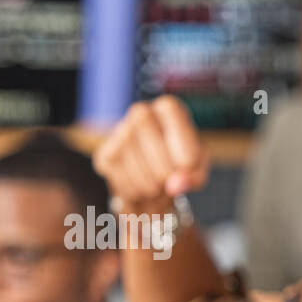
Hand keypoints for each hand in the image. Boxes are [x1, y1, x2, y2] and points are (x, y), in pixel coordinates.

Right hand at [92, 95, 208, 209]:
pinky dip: (137, 193)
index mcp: (168, 108)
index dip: (185, 157)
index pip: (180, 135)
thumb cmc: (179, 164)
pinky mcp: (105, 154)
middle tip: (170, 179)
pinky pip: (124, 183)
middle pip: (158, 154)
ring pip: (140, 173)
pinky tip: (141, 184)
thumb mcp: (196, 168)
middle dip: (167, 176)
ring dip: (153, 189)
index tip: (187, 165)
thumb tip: (174, 186)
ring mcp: (120, 132)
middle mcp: (141, 112)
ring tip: (157, 183)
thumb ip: (193, 176)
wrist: (151, 172)